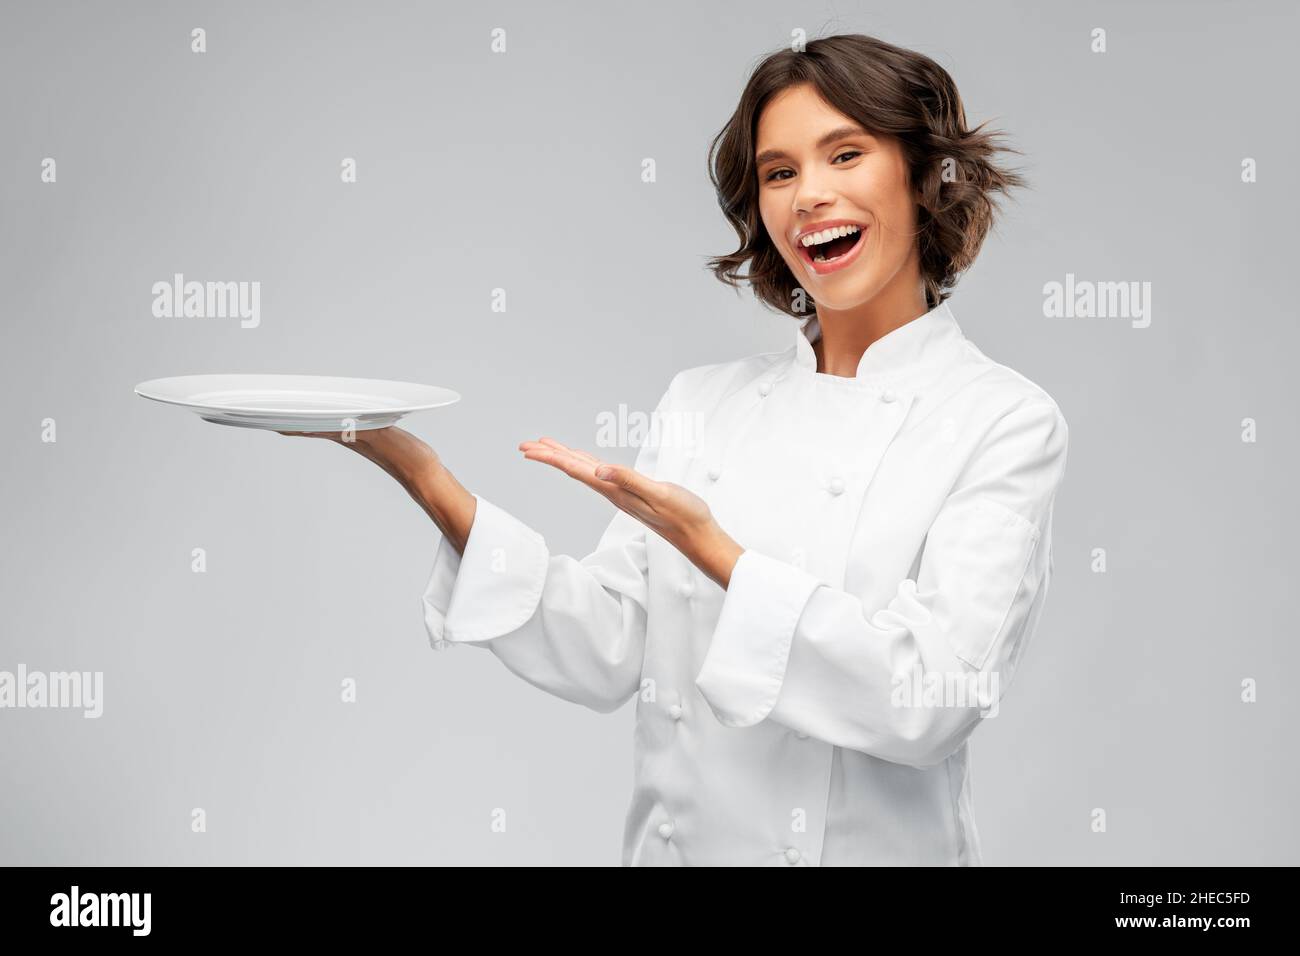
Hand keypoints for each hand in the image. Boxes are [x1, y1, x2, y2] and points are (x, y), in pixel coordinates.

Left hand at [519, 436, 742, 587]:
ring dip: (564, 459)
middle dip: (549, 456)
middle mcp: (613, 492)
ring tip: (546, 448)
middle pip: (573, 469)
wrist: (698, 536)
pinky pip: (600, 475)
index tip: (528, 449)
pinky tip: (585, 462)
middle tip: (524, 445)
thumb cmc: (683, 515)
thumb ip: (629, 480)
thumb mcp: (658, 493)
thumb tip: (597, 471)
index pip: (575, 469)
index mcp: (615, 490)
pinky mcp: (631, 494)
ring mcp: (621, 494)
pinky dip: (586, 464)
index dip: (551, 457)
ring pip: (585, 471)